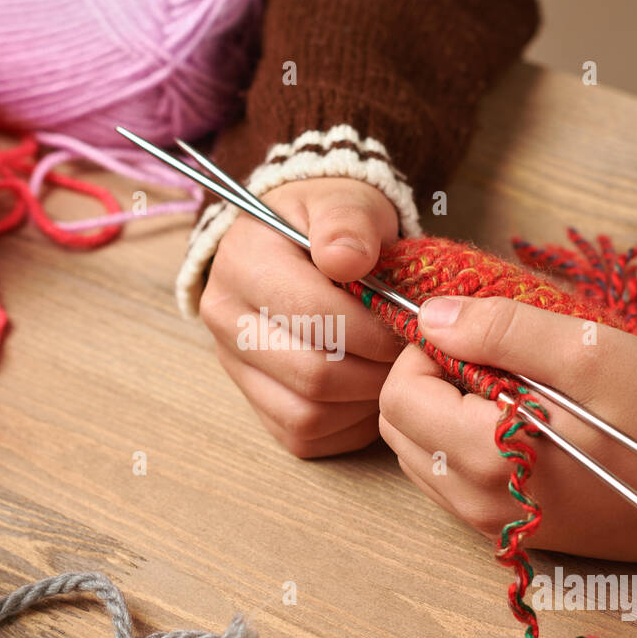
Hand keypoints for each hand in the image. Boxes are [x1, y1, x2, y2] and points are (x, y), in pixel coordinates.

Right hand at [199, 178, 404, 457]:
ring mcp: (234, 366)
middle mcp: (224, 319)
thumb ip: (348, 222)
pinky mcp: (254, 402)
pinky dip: (347, 423)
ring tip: (391, 369)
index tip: (412, 322)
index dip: (374, 327)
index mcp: (241, 263)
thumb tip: (348, 260)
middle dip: (375, 369)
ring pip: (306, 413)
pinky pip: (304, 435)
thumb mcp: (346, 202)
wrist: (301, 243)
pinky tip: (368, 390)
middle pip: (311, 373)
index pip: (312, 314)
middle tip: (409, 353)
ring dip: (364, 401)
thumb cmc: (331, 226)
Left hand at [378, 295, 636, 561]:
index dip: (423, 353)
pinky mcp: (517, 530)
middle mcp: (481, 503)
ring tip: (508, 387)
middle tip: (490, 357)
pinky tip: (518, 419)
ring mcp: (497, 524)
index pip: (399, 396)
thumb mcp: (584, 349)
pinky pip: (455, 482)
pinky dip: (463, 444)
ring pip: (422, 458)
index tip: (473, 336)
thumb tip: (431, 316)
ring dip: (442, 414)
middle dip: (427, 383)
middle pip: (401, 430)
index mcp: (489, 457)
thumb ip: (499, 328)